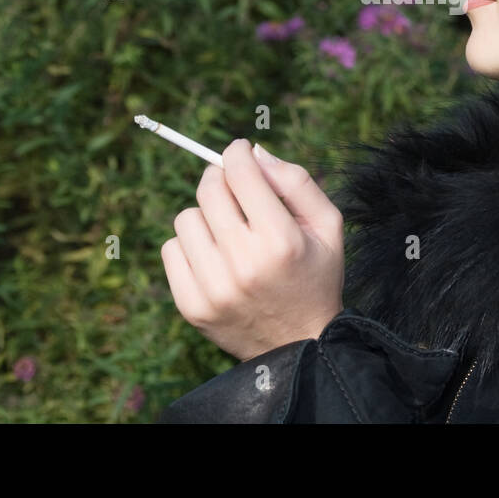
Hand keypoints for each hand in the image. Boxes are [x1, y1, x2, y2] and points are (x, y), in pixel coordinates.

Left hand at [161, 138, 345, 361]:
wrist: (301, 346)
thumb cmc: (316, 275)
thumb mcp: (327, 226)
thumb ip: (296, 182)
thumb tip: (254, 153)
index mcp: (280, 240)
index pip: (240, 173)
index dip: (237, 153)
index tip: (239, 152)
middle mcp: (244, 263)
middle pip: (209, 190)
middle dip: (221, 179)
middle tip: (234, 188)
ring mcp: (213, 288)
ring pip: (186, 218)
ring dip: (206, 216)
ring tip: (228, 233)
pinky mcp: (191, 306)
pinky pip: (171, 249)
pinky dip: (190, 246)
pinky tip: (214, 257)